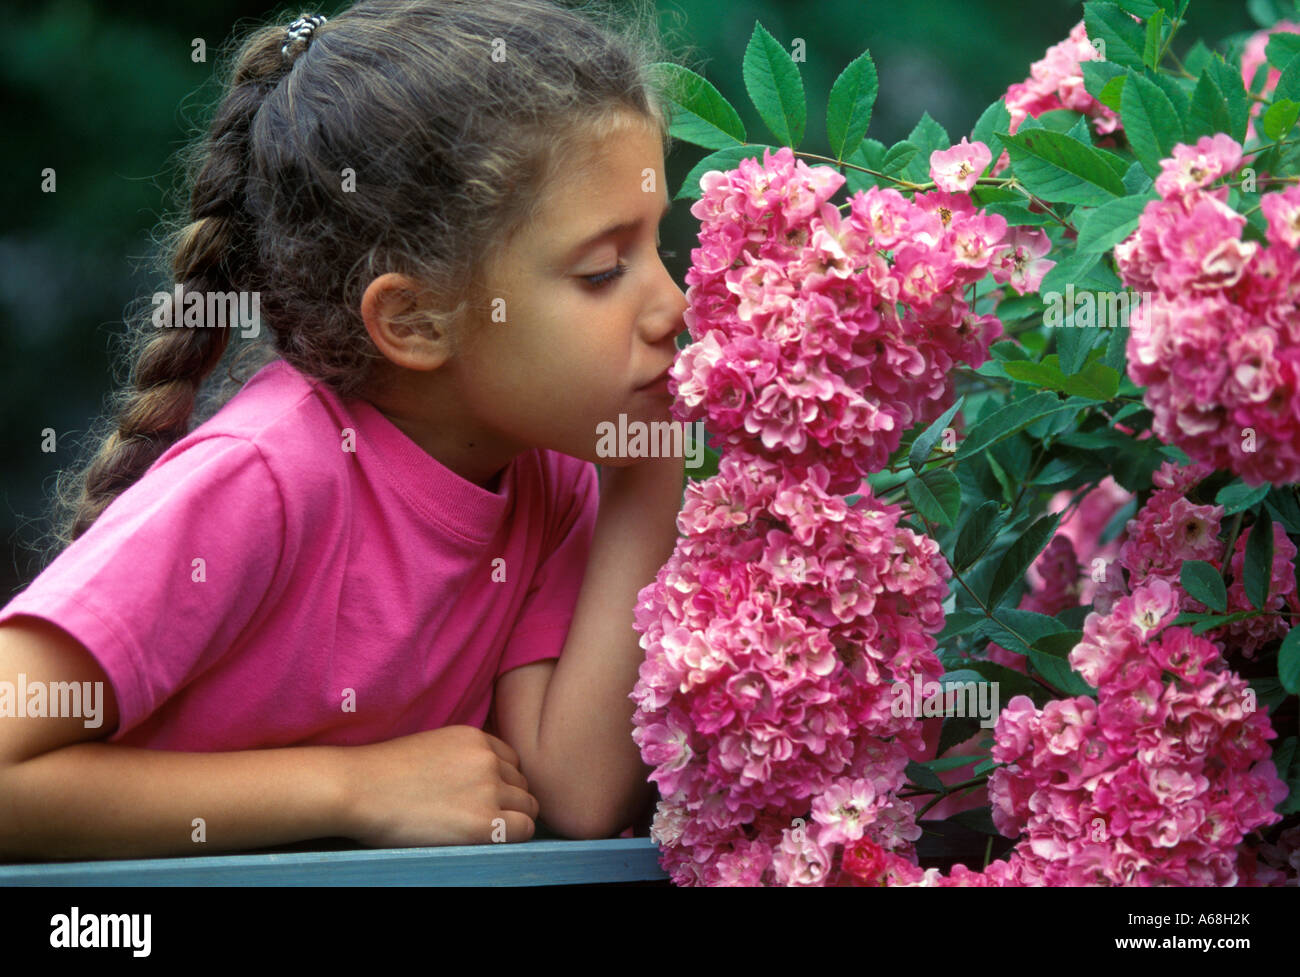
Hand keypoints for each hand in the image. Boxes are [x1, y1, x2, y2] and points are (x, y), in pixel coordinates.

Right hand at [339, 725, 538, 846]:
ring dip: (511, 819)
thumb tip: (483, 783)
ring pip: (527, 807)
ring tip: (480, 830)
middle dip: (508, 801)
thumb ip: (463, 759)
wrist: (359, 789)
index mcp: (475, 738)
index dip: (502, 782)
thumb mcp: (433, 748)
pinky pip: (524, 830)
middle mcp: (489, 759)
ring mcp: (489, 788)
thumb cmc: (383, 775)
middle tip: (480, 818)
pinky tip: (486, 840)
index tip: (483, 798)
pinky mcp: (485, 821)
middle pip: (522, 784)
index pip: (512, 761)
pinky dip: (512, 837)